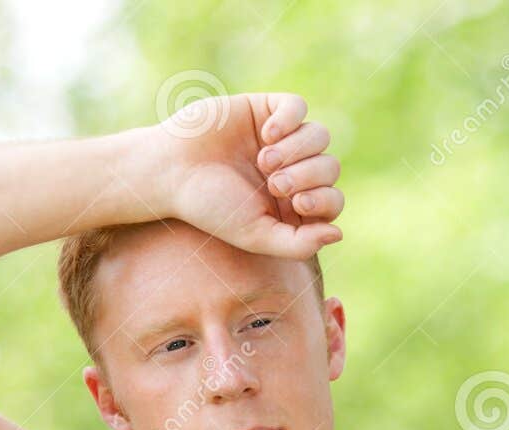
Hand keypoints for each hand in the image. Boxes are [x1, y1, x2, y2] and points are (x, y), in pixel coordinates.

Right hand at [151, 92, 342, 259]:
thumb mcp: (256, 235)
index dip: (323, 200)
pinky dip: (289, 119)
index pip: (332, 200)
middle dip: (307, 175)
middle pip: (330, 167)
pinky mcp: (266, 110)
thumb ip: (298, 244)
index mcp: (292, 204)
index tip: (295, 203)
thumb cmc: (211, 208)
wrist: (171, 171)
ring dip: (298, 149)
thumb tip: (338, 234)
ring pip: (320, 136)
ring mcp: (282, 139)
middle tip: (273, 182)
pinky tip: (266, 133)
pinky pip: (298, 107)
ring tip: (265, 160)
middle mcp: (292, 170)